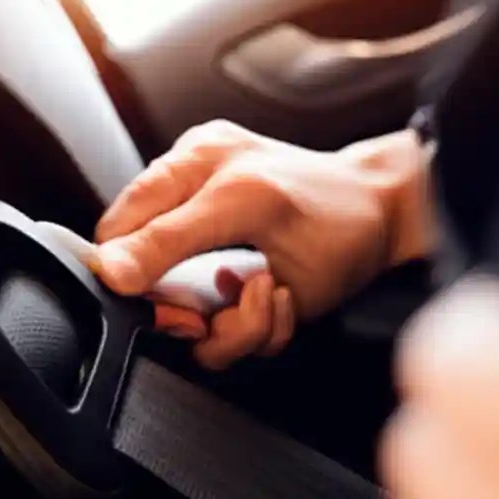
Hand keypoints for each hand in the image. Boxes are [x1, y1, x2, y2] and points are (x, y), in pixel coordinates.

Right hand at [94, 120, 430, 368]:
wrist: (390, 218)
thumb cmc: (334, 208)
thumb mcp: (245, 211)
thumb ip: (170, 239)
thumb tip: (108, 270)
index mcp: (184, 170)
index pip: (115, 241)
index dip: (138, 282)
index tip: (188, 305)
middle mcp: (190, 209)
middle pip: (149, 291)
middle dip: (199, 310)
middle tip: (242, 292)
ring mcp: (213, 255)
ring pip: (191, 323)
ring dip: (237, 321)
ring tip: (268, 288)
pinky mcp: (238, 288)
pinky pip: (222, 328)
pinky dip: (255, 322)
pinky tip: (274, 291)